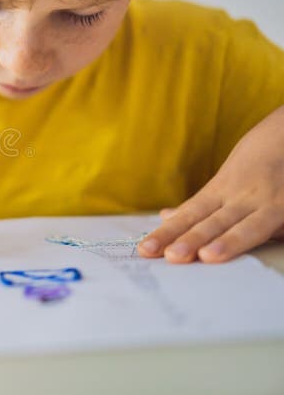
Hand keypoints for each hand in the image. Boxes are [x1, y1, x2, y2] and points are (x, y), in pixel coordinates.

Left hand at [138, 106, 283, 262]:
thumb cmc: (256, 160)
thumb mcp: (224, 177)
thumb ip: (201, 203)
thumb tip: (166, 216)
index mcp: (220, 190)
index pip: (188, 215)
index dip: (168, 233)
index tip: (146, 249)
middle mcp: (241, 196)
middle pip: (211, 222)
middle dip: (190, 239)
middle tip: (170, 256)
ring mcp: (269, 202)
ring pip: (246, 226)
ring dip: (226, 241)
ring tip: (207, 256)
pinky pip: (275, 227)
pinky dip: (270, 237)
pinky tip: (256, 251)